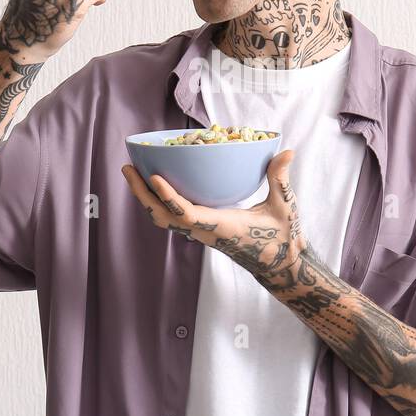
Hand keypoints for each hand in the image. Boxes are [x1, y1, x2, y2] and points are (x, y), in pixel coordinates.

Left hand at [121, 149, 305, 281]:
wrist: (279, 264)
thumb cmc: (283, 237)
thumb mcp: (285, 207)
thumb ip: (281, 179)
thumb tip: (287, 151)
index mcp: (222, 227)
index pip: (187, 214)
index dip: (168, 197)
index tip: (153, 177)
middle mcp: (205, 232)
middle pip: (163, 217)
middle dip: (142, 194)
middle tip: (128, 167)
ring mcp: (201, 233)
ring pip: (163, 219)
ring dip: (145, 198)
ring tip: (133, 172)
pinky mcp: (201, 231)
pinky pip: (172, 218)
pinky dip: (158, 201)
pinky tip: (154, 183)